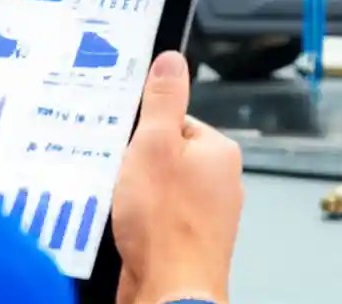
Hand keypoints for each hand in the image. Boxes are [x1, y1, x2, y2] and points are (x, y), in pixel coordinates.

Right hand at [112, 52, 242, 303]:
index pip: (176, 120)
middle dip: (137, 166)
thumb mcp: (154, 143)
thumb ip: (163, 100)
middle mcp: (220, 182)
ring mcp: (205, 215)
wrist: (170, 290)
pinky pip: (155, 219)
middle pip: (165, 155)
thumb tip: (171, 61)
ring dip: (135, 196)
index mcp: (219, 151)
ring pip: (158, 189)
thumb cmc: (167, 225)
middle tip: (122, 178)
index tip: (127, 143)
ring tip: (124, 207)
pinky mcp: (187, 242)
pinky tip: (127, 230)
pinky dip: (138, 223)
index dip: (144, 131)